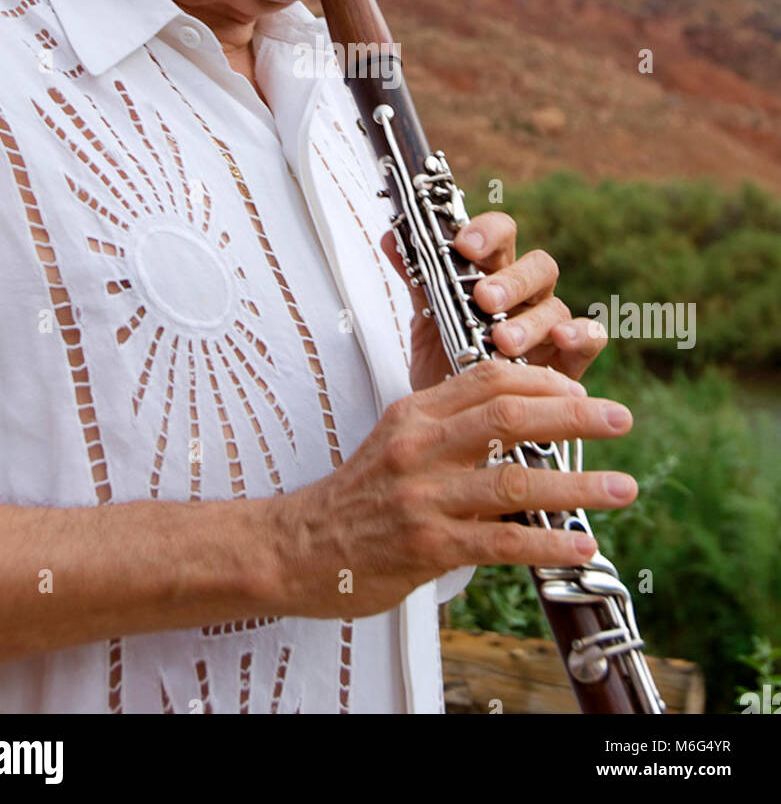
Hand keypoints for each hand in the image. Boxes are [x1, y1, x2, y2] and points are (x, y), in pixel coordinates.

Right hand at [262, 359, 635, 619]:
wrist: (301, 547)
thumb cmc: (359, 495)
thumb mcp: (396, 440)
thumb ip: (450, 426)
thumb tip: (519, 420)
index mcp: (416, 414)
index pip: (488, 377)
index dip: (543, 380)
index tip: (581, 391)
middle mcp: (421, 447)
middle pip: (510, 416)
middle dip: (575, 416)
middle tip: (621, 419)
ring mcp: (424, 496)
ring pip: (515, 479)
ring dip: (578, 484)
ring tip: (622, 487)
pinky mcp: (427, 545)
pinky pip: (501, 540)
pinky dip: (548, 541)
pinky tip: (580, 544)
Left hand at [381, 210, 606, 389]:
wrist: (457, 420)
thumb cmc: (446, 361)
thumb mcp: (427, 321)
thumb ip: (417, 280)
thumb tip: (392, 237)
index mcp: (492, 273)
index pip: (501, 236)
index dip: (489, 233)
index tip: (465, 245)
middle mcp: (526, 295)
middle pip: (537, 266)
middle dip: (511, 281)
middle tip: (484, 299)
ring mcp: (550, 326)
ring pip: (555, 306)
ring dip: (530, 321)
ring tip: (502, 342)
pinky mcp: (569, 360)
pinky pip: (590, 338)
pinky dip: (581, 333)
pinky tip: (562, 339)